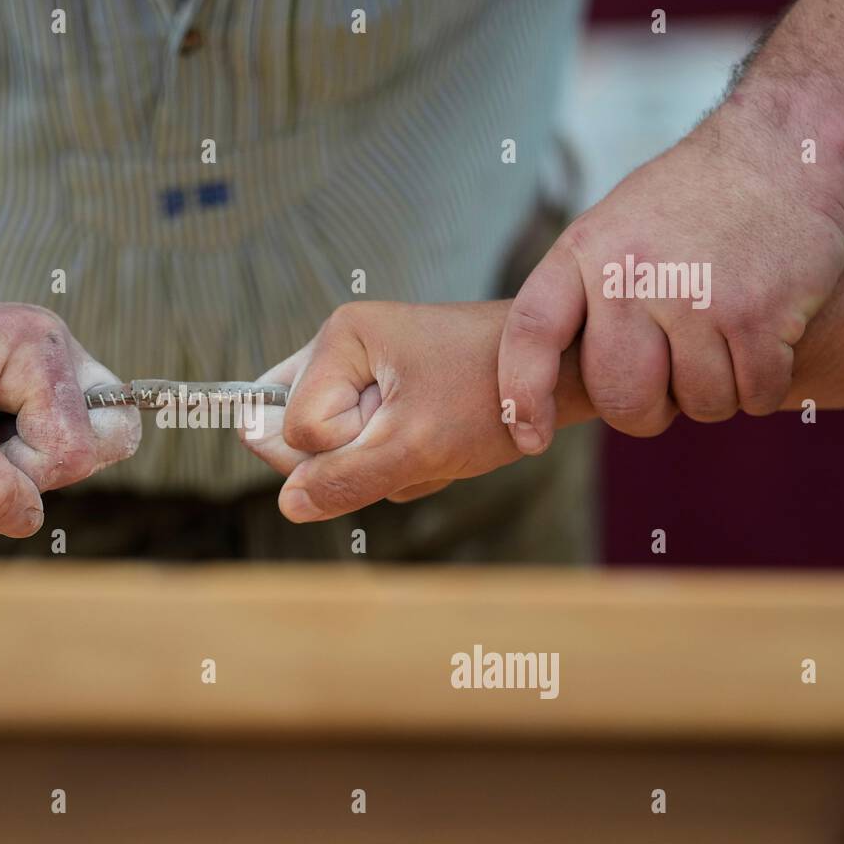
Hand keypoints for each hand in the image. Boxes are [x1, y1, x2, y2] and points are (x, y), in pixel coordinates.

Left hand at [0, 297, 140, 536]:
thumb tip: (27, 519)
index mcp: (35, 348)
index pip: (74, 446)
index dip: (25, 471)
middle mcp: (57, 349)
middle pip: (113, 434)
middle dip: (56, 463)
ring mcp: (56, 366)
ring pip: (97, 441)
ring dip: (40, 460)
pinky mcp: (45, 386)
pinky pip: (70, 437)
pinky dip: (31, 453)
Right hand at [241, 301, 590, 521]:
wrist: (557, 374)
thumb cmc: (492, 397)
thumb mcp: (416, 448)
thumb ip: (344, 480)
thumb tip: (287, 505)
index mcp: (339, 339)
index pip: (293, 428)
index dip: (341, 453)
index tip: (397, 432)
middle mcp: (339, 348)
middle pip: (299, 439)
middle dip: (355, 459)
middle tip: (412, 439)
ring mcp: (357, 372)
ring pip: (330, 453)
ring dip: (382, 466)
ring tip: (432, 439)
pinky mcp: (378, 394)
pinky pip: (359, 452)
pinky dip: (397, 462)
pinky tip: (436, 442)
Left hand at [499, 99, 843, 452]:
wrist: (777, 148)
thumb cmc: (684, 204)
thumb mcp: (608, 229)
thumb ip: (580, 298)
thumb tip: (549, 385)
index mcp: (584, 252)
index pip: (531, 335)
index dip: (523, 394)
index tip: (529, 437)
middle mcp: (632, 274)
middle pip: (621, 396)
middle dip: (644, 412)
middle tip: (663, 389)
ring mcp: (696, 296)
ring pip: (695, 404)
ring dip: (711, 394)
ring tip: (719, 345)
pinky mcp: (759, 314)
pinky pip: (751, 395)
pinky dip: (760, 387)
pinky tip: (762, 343)